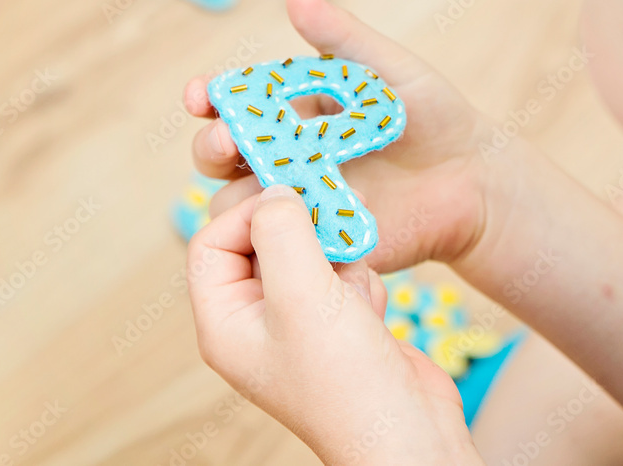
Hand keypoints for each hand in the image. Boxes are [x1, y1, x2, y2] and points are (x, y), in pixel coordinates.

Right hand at [185, 0, 497, 271]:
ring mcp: (301, 203)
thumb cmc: (433, 116)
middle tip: (228, 141)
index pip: (234, 103)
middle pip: (222, 157)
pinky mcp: (322, 243)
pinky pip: (284, 249)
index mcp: (292, 111)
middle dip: (213, 146)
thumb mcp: (389, 69)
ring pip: (241, 207)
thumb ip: (342, 37)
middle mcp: (286, 157)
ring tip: (269, 187)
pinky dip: (278, 241)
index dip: (210, 98)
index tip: (201, 94)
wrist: (476, 179)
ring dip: (240, 198)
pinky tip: (292, 228)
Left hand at [186, 184, 481, 464]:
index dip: (247, 212)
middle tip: (335, 206)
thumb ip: (281, 232)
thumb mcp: (302, 294)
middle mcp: (256, 320)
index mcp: (225, 321)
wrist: (409, 432)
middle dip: (301, 227)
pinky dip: (360, 280)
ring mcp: (299, 322)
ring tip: (354, 288)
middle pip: (262, 241)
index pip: (212, 243)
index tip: (291, 193)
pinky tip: (371, 310)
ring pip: (308, 252)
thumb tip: (275, 190)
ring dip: (338, 257)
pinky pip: (341, 274)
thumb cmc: (346, 378)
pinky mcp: (339, 322)